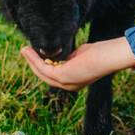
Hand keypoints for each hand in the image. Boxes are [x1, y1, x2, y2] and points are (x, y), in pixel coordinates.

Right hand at [20, 37, 134, 90]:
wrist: (111, 56)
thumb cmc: (101, 53)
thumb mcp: (82, 55)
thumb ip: (71, 58)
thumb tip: (64, 56)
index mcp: (74, 81)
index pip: (53, 75)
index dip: (42, 65)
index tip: (34, 54)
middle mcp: (69, 85)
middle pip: (45, 75)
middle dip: (33, 63)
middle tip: (25, 51)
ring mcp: (66, 82)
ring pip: (42, 72)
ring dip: (31, 60)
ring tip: (23, 49)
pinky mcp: (63, 76)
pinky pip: (44, 68)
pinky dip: (35, 60)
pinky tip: (30, 51)